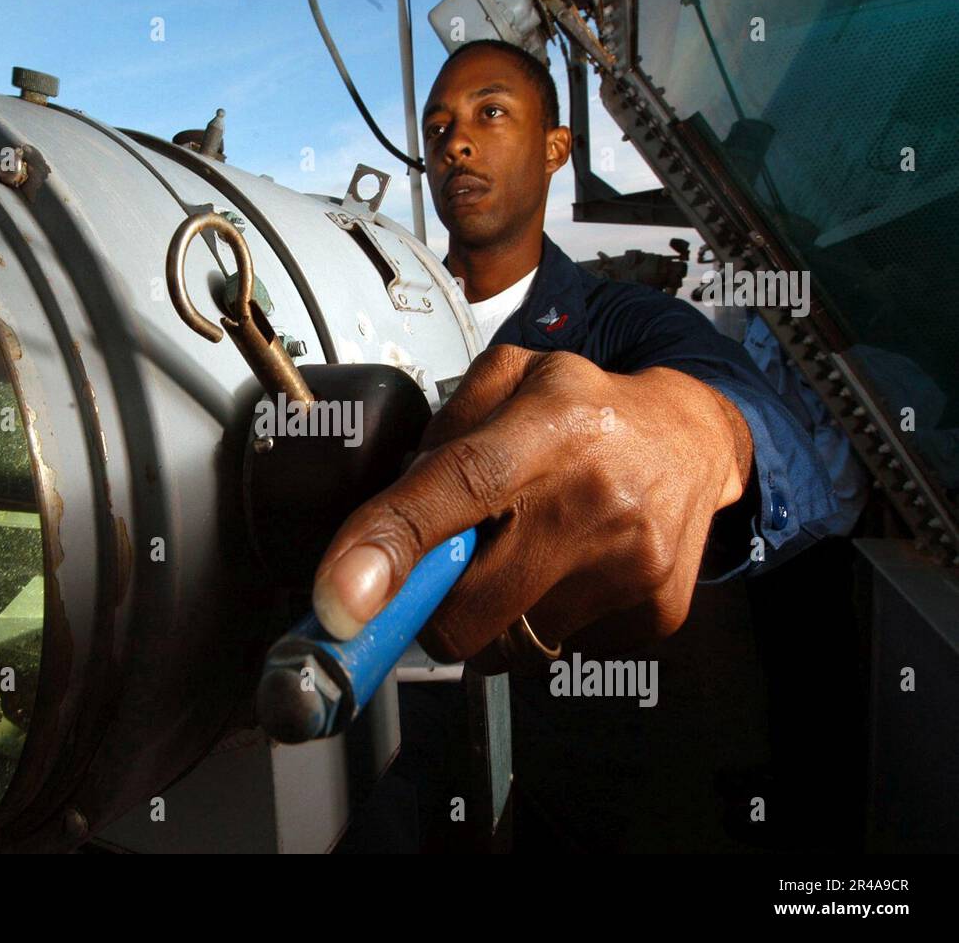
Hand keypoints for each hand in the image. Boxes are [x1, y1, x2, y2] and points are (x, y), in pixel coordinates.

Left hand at [310, 345, 753, 668]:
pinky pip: (558, 652)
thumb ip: (438, 435)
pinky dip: (546, 622)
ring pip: (507, 645)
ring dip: (494, 615)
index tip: (339, 601)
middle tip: (450, 569)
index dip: (389, 548)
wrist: (695, 441)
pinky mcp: (653, 614)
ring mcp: (630, 565)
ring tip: (525, 555)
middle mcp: (596, 498)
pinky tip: (569, 570)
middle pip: (469, 609)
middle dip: (434, 607)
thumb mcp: (510, 380)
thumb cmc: (588, 410)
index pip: (459, 489)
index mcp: (548, 426)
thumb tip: (380, 524)